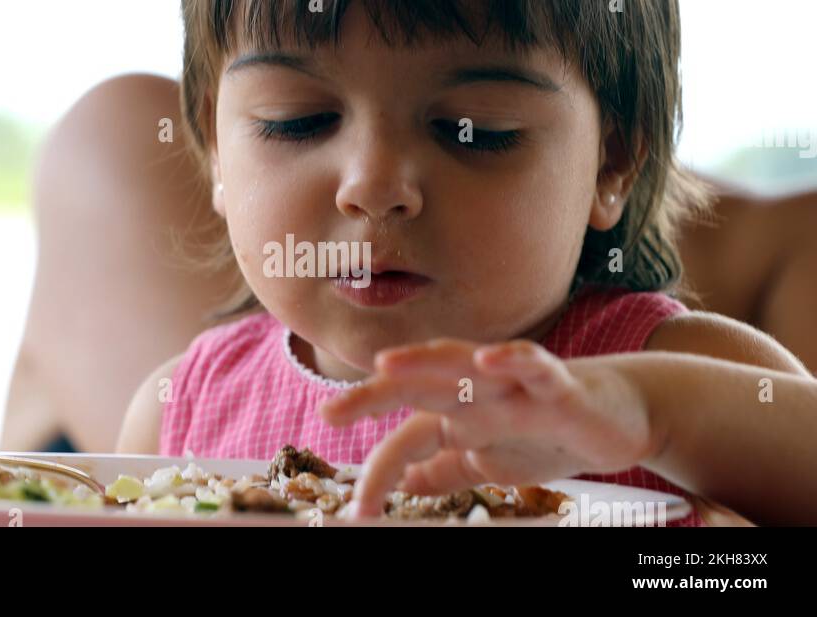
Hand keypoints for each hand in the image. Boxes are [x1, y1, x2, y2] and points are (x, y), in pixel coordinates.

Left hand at [319, 339, 659, 517]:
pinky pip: (535, 367)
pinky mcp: (560, 385)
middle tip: (330, 412)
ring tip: (386, 365)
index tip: (358, 511)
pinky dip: (513, 360)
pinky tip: (487, 359)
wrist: (621, 414)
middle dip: (375, 396)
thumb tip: (404, 481)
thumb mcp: (489, 460)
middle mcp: (478, 391)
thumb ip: (445, 467)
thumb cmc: (548, 431)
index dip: (380, 470)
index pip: (408, 437)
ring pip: (466, 366)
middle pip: (420, 385)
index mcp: (458, 411)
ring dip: (426, 362)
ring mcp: (516, 384)